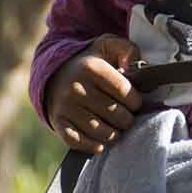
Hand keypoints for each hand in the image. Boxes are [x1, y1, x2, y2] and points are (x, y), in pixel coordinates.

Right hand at [45, 36, 142, 152]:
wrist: (55, 73)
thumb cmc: (91, 62)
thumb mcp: (109, 47)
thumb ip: (128, 50)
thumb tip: (133, 67)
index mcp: (91, 67)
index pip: (124, 92)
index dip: (135, 101)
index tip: (134, 103)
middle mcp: (76, 87)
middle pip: (115, 114)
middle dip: (127, 119)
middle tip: (126, 117)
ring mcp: (65, 106)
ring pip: (100, 131)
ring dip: (114, 134)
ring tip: (116, 128)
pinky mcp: (58, 122)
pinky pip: (78, 141)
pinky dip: (92, 145)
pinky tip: (101, 142)